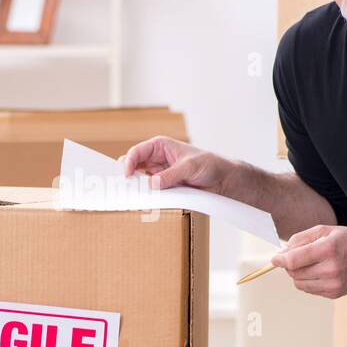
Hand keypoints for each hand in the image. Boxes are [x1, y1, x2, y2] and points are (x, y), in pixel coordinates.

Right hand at [119, 136, 233, 192]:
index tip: (127, 175)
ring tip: (132, 195)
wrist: (223, 179)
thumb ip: (170, 175)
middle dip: (128, 175)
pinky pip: (151, 191)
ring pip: (140, 180)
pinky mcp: (164, 187)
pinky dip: (146, 196)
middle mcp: (157, 159)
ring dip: (137, 187)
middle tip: (123, 187)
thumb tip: (153, 183)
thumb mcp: (189, 167)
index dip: (128, 162)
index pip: (137, 152)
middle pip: (134, 166)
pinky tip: (145, 201)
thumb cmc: (209, 164)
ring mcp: (159, 174)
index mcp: (160, 146)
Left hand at [270, 224, 346, 297]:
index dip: (279, 260)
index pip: (293, 260)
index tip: (275, 258)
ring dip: (298, 274)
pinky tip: (320, 272)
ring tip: (311, 264)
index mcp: (328, 249)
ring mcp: (333, 284)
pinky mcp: (334, 294)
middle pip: (293, 273)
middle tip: (298, 257)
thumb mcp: (325, 230)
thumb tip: (281, 252)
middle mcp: (331, 269)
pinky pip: (309, 290)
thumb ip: (300, 239)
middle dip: (289, 265)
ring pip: (299, 284)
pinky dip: (308, 281)